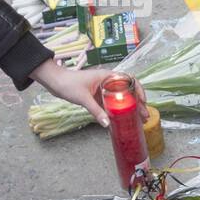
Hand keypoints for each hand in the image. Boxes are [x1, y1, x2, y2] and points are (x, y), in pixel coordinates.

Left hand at [29, 60, 147, 126]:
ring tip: (138, 119)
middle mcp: (107, 82)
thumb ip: (96, 111)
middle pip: (128, 91)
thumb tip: (107, 124)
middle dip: (138, 103)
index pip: (129, 79)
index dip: (139, 89)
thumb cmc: (68, 83)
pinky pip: (111, 104)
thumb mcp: (83, 98)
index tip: (142, 101)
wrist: (55, 82)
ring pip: (121, 99)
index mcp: (107, 76)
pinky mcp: (98, 96)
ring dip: (130, 108)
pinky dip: (118, 111)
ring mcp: (103, 89)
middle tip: (144, 116)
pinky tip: (122, 120)